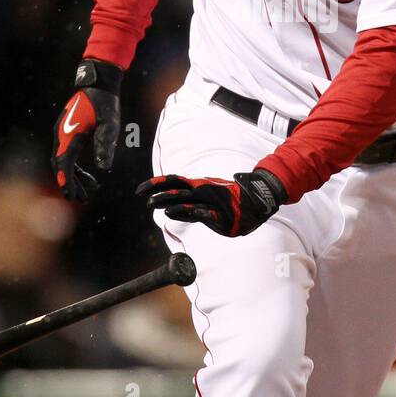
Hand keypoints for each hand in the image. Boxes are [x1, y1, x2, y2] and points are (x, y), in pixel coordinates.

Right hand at [52, 59, 122, 200]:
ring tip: (86, 192)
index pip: (64, 163)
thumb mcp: (109, 124)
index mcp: (69, 134)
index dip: (66, 180)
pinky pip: (68, 154)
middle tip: (80, 199)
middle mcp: (61, 134)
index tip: (70, 196)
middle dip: (69, 183)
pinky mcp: (68, 132)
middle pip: (60, 165)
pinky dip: (76, 167)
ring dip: (73, 177)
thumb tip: (103, 167)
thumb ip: (105, 144)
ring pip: (63, 161)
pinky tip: (89, 176)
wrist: (98, 83)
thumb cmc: (104, 103)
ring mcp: (63, 133)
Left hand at [137, 169, 286, 236]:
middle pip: (178, 191)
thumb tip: (167, 210)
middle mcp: (203, 191)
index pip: (173, 181)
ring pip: (190, 201)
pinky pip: (206, 214)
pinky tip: (183, 215)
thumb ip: (187, 206)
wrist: (256, 201)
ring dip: (174, 204)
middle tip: (145, 201)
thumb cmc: (229, 201)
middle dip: (161, 195)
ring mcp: (213, 202)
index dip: (155, 184)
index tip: (138, 190)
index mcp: (198, 185)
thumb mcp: (206, 201)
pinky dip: (194, 213)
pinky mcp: (222, 215)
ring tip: (160, 209)